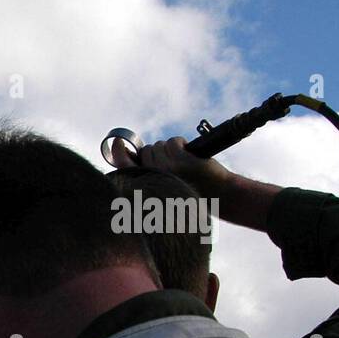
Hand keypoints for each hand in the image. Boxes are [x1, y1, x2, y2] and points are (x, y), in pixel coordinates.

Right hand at [119, 136, 233, 197]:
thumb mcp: (163, 187)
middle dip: (158, 151)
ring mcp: (168, 170)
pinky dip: (181, 143)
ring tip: (183, 161)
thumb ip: (144, 171)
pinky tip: (189, 154)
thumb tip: (124, 150)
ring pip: (160, 145)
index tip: (118, 142)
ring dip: (171, 148)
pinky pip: (173, 142)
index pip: (124, 167)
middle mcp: (155, 179)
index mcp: (146, 189)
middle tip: (174, 164)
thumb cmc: (191, 192)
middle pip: (146, 150)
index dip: (119, 152)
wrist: (220, 196)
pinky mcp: (182, 162)